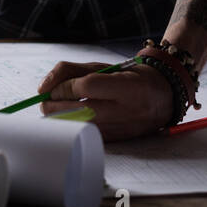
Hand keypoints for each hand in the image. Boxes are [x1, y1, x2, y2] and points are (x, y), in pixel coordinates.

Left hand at [37, 60, 172, 141]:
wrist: (163, 97)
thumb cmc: (129, 77)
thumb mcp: (104, 66)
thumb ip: (71, 71)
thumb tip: (43, 87)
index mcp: (128, 86)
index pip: (87, 86)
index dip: (64, 87)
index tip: (54, 88)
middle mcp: (128, 110)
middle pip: (81, 111)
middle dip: (55, 106)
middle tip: (46, 101)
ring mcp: (124, 128)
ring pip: (80, 127)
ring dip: (60, 118)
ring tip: (56, 109)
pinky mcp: (118, 141)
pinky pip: (87, 135)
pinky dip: (74, 126)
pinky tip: (71, 118)